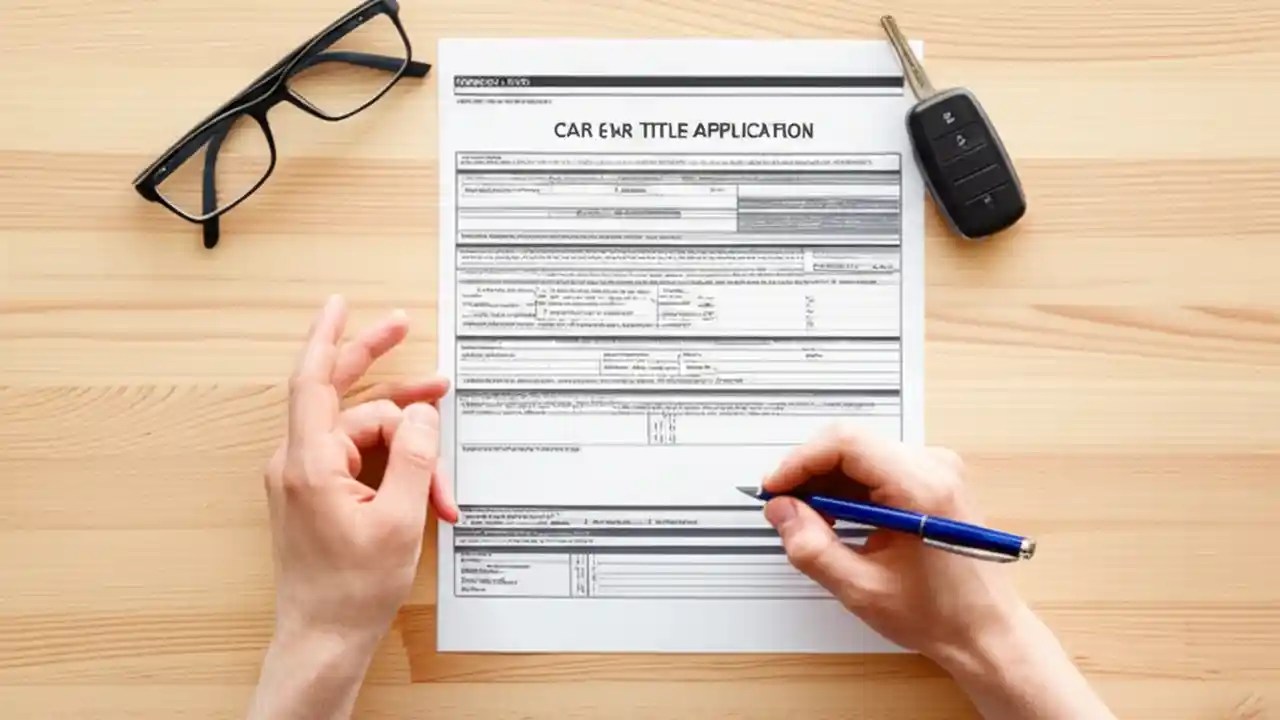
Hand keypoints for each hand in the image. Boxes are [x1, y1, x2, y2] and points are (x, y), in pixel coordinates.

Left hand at [249, 295, 455, 719]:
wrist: (324, 638)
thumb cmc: (352, 590)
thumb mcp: (401, 520)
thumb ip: (414, 457)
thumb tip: (420, 413)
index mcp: (309, 465)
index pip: (313, 381)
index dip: (328, 336)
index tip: (339, 303)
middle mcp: (297, 464)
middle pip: (340, 395)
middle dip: (377, 362)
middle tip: (405, 328)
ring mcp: (304, 479)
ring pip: (359, 431)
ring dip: (403, 435)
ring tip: (440, 437)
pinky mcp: (314, 494)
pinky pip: (355, 456)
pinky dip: (391, 461)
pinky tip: (424, 478)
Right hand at [763, 424, 1021, 666]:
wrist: (986, 629)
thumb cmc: (942, 614)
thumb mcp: (862, 588)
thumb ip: (812, 548)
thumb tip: (781, 511)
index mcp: (922, 489)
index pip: (846, 442)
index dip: (800, 460)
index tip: (775, 488)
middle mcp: (934, 468)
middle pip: (850, 443)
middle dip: (809, 472)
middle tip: (784, 507)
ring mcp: (936, 470)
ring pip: (860, 453)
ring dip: (826, 481)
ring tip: (811, 522)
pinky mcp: (932, 480)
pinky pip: (877, 467)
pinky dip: (847, 487)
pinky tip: (837, 520)